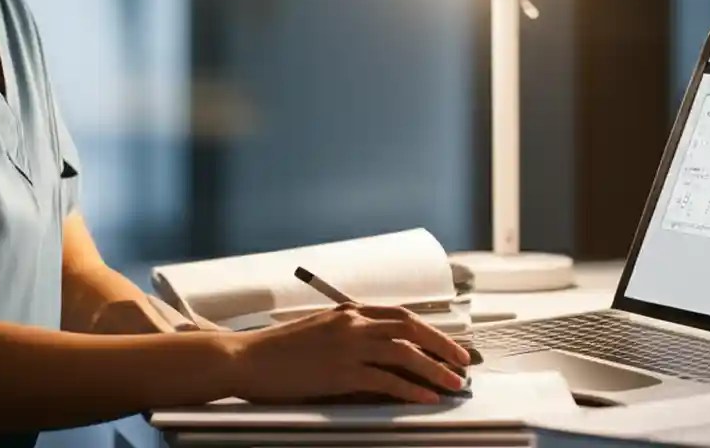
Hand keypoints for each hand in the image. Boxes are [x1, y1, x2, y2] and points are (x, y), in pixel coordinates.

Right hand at [229, 302, 471, 403]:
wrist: (246, 358)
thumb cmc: (278, 350)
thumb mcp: (319, 332)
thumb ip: (350, 336)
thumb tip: (381, 354)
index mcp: (348, 311)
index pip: (400, 315)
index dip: (430, 329)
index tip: (447, 343)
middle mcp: (352, 323)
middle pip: (411, 328)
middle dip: (442, 344)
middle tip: (463, 360)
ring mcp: (348, 346)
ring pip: (405, 353)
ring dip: (435, 369)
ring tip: (454, 383)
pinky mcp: (340, 373)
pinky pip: (386, 380)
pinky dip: (411, 389)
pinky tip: (426, 397)